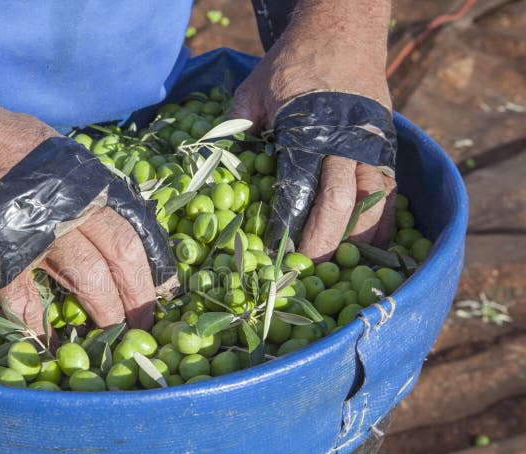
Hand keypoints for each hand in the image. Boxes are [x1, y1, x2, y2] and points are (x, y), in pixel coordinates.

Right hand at [0, 0, 164, 335]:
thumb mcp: (53, 148)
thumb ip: (80, 182)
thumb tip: (105, 207)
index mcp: (86, 180)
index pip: (132, 229)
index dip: (150, 266)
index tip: (160, 291)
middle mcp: (70, 203)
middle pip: (118, 256)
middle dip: (135, 295)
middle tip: (142, 324)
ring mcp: (35, 225)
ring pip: (84, 275)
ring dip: (101, 309)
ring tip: (109, 335)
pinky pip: (21, 291)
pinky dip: (31, 319)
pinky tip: (42, 339)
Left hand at [229, 0, 395, 260]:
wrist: (345, 26)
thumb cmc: (294, 59)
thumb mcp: (255, 87)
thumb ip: (237, 126)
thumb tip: (217, 161)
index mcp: (309, 130)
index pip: (299, 190)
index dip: (289, 227)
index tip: (275, 255)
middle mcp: (345, 141)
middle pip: (341, 204)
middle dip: (325, 243)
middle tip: (307, 272)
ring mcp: (371, 143)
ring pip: (375, 202)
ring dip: (360, 239)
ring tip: (343, 269)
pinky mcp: (387, 144)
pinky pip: (392, 190)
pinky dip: (385, 220)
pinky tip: (375, 245)